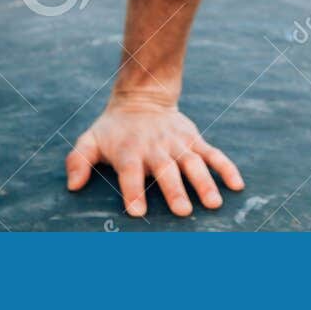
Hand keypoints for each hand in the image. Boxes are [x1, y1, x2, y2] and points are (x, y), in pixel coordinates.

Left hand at [65, 94, 243, 216]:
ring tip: (213, 203)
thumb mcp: (90, 140)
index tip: (137, 211)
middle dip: (174, 190)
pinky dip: (226, 167)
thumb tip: (73, 186)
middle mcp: (155, 148)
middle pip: (166, 170)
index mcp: (129, 150)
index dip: (132, 190)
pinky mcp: (194, 140)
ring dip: (204, 183)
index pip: (130, 172)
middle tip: (183, 211)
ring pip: (193, 163)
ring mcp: (178, 144)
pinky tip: (237, 184)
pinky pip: (213, 154)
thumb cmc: (114, 129)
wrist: (142, 97)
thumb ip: (78, 161)